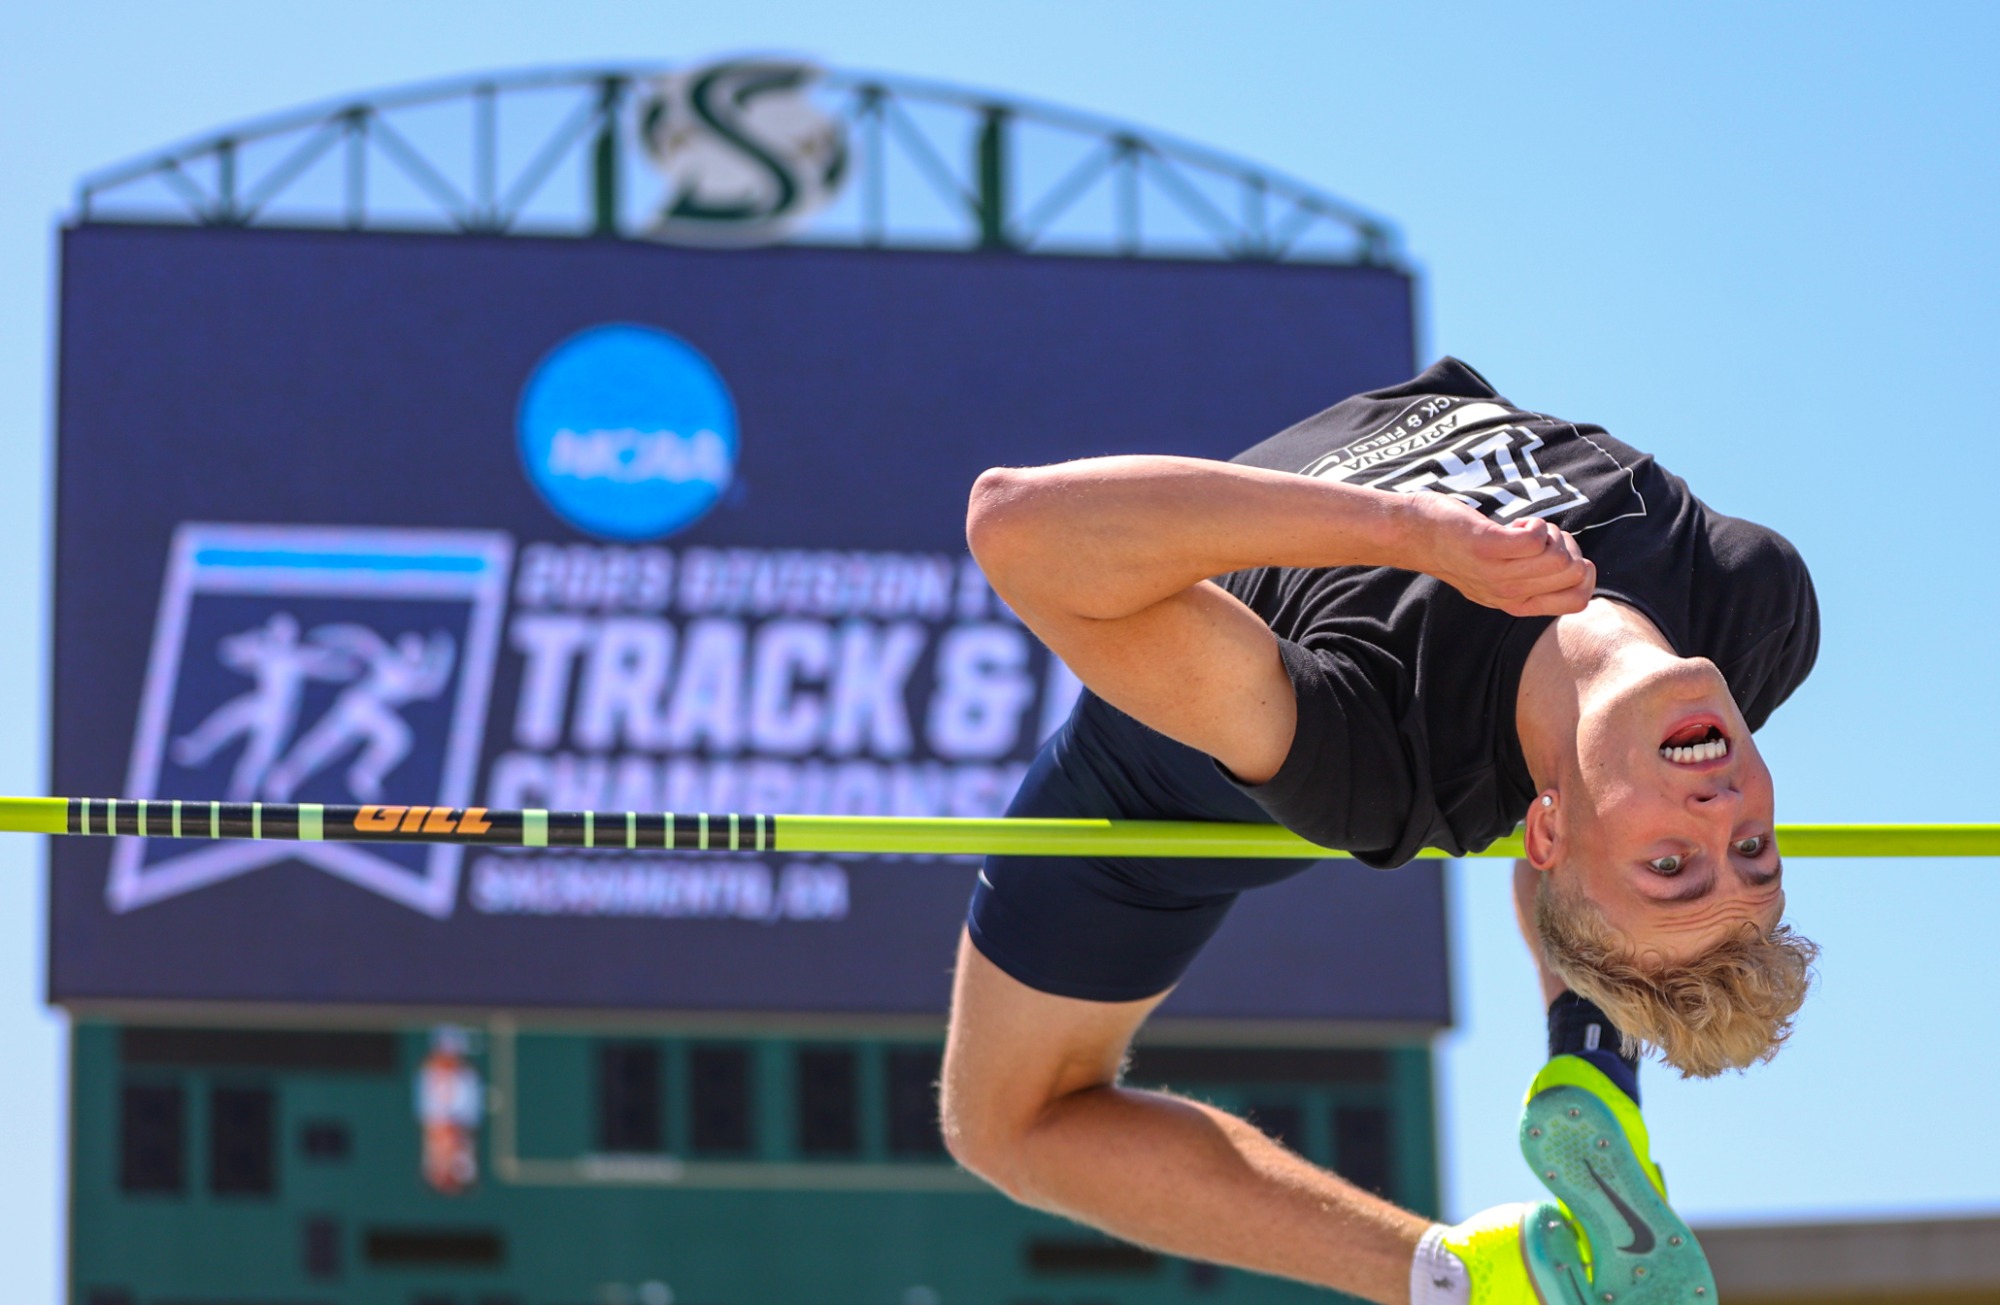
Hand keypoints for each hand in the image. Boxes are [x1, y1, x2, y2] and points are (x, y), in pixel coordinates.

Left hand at [1404, 493, 1595, 616]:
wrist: (1414, 534)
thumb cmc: (1461, 548)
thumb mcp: (1498, 578)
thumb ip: (1531, 580)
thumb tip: (1575, 567)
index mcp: (1517, 603)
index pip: (1579, 602)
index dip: (1583, 573)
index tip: (1556, 555)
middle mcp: (1509, 595)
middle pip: (1573, 574)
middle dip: (1567, 546)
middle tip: (1537, 538)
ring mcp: (1497, 573)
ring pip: (1559, 557)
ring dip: (1549, 533)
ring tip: (1522, 530)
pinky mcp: (1487, 548)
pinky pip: (1535, 539)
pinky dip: (1533, 524)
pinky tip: (1513, 524)